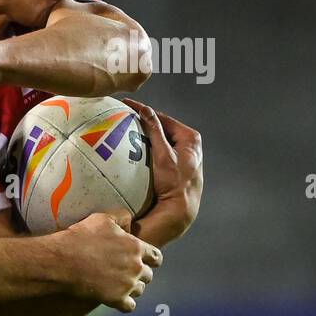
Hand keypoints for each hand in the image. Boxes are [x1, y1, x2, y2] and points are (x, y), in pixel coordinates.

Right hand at [58, 211, 162, 311]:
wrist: (62, 261)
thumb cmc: (80, 237)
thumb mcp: (102, 218)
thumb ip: (121, 217)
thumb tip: (130, 222)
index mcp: (135, 247)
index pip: (156, 257)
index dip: (150, 259)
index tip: (145, 260)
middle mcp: (136, 267)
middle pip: (148, 275)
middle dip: (139, 274)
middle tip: (125, 272)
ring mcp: (127, 285)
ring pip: (140, 290)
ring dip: (131, 288)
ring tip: (118, 285)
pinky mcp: (116, 299)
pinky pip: (129, 306)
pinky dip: (124, 304)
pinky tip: (116, 299)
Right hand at [122, 99, 202, 243]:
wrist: (179, 209)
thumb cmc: (174, 183)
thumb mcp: (162, 154)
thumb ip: (154, 130)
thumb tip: (144, 109)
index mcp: (190, 138)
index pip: (162, 117)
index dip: (144, 110)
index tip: (126, 105)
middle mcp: (189, 145)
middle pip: (161, 128)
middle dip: (144, 122)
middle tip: (124, 117)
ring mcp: (182, 156)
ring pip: (160, 140)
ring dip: (145, 136)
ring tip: (127, 132)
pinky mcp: (176, 167)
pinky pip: (158, 151)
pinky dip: (147, 148)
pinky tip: (134, 151)